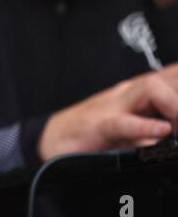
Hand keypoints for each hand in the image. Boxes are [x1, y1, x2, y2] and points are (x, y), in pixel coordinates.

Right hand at [39, 64, 177, 160]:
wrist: (51, 141)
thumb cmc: (94, 135)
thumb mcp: (133, 128)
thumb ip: (156, 130)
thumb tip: (173, 135)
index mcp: (141, 93)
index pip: (174, 76)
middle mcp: (131, 93)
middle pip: (171, 78)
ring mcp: (113, 106)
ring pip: (152, 90)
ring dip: (175, 106)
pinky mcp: (97, 125)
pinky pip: (123, 121)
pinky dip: (144, 126)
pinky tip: (160, 132)